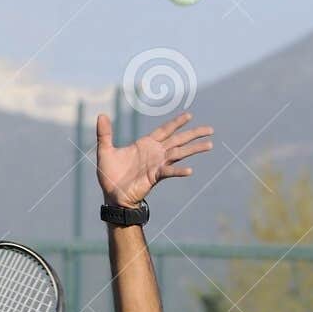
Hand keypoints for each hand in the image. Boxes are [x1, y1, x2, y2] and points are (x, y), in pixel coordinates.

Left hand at [96, 111, 213, 207]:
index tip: (190, 115)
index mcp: (146, 145)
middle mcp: (155, 153)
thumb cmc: (110, 175)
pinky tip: (190, 170)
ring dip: (194, 149)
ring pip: (179, 154)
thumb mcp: (105, 150)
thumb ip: (104, 133)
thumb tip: (101, 115)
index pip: (165, 130)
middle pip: (178, 140)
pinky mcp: (155, 176)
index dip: (177, 122)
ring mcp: (157, 165)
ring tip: (209, 145)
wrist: (112, 196)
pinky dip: (179, 172)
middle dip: (194, 134)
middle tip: (211, 129)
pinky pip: (169, 172)